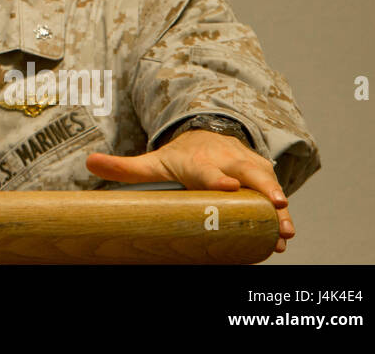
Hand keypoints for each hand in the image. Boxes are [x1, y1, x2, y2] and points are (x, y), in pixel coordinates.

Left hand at [85, 130, 294, 252]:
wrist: (209, 136)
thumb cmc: (181, 157)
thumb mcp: (154, 162)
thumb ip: (125, 167)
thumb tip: (89, 162)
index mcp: (200, 161)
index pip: (209, 170)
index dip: (218, 178)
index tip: (229, 185)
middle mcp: (228, 162)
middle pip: (248, 175)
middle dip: (262, 190)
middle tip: (276, 207)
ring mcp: (249, 168)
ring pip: (267, 185)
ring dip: (278, 208)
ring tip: (285, 232)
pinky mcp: (263, 177)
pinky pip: (275, 195)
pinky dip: (282, 214)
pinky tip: (283, 236)